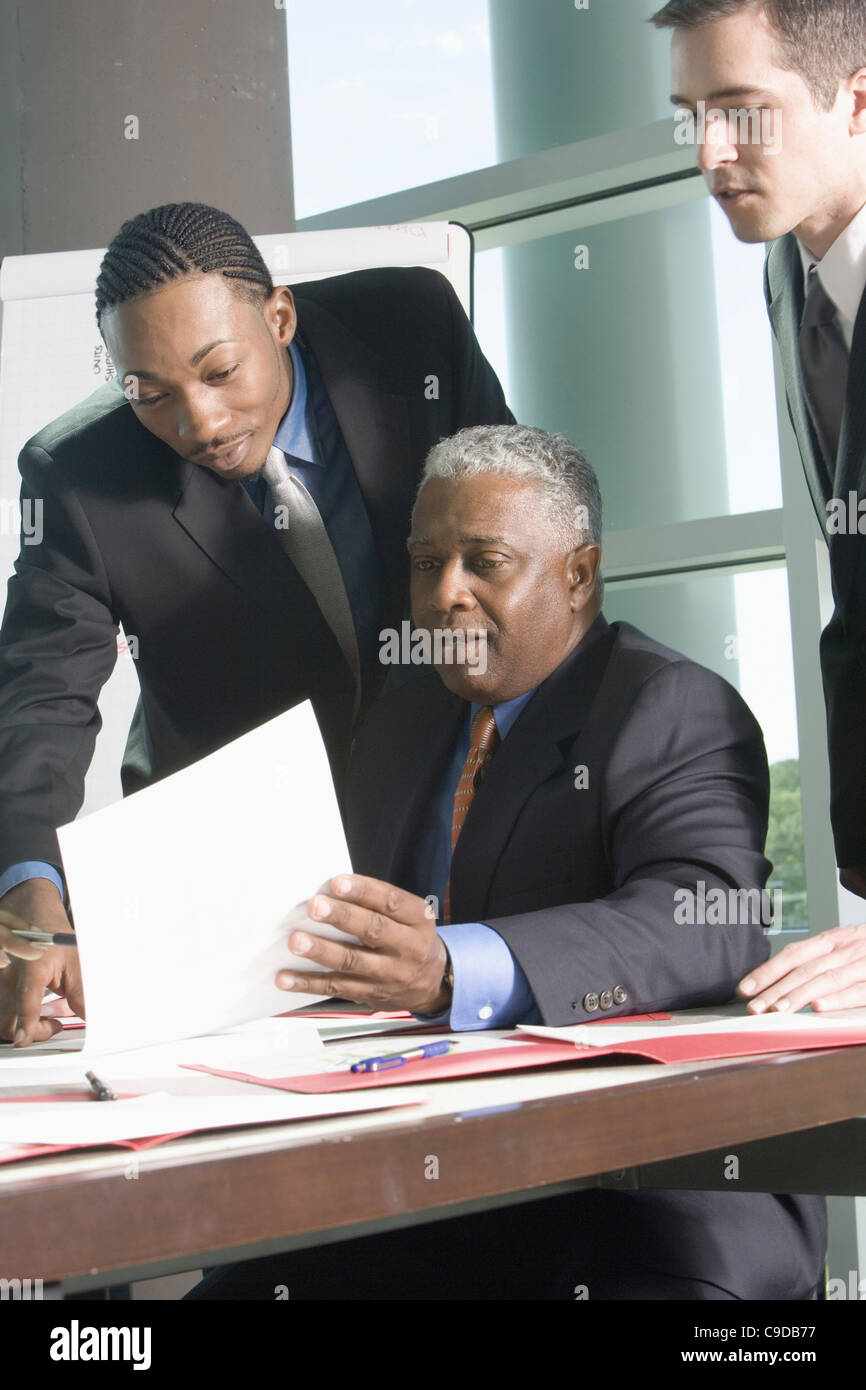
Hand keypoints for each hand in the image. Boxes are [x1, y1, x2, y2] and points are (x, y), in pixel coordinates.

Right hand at [0, 879, 84, 1045]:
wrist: (30, 912)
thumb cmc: (52, 935)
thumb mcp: (74, 960)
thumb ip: (80, 993)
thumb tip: (89, 1017)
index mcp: (31, 967)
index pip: (26, 1000)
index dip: (26, 1022)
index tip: (24, 1038)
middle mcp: (8, 976)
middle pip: (7, 1021)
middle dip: (29, 1032)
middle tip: (52, 1025)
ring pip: (2, 1018)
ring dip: (22, 1026)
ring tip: (45, 1018)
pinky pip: (1, 1009)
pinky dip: (17, 1016)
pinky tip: (33, 1010)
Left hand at [276, 874, 450, 1014]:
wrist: (432, 982)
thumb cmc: (410, 938)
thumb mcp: (408, 916)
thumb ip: (377, 904)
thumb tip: (330, 892)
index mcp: (417, 919)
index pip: (390, 901)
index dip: (363, 891)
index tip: (336, 883)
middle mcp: (407, 947)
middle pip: (372, 930)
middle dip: (341, 917)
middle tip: (314, 907)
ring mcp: (389, 974)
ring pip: (352, 962)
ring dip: (321, 951)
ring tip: (297, 941)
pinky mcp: (370, 994)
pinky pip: (336, 988)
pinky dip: (308, 983)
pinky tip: (286, 977)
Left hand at [737, 923, 865, 1013]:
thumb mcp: (844, 949)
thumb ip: (817, 961)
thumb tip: (777, 981)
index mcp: (835, 939)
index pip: (795, 953)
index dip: (768, 970)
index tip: (745, 988)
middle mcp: (848, 948)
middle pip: (805, 969)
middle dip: (776, 989)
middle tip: (754, 1007)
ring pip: (828, 979)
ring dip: (800, 995)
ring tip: (778, 1010)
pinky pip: (860, 991)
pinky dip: (839, 999)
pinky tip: (819, 1008)